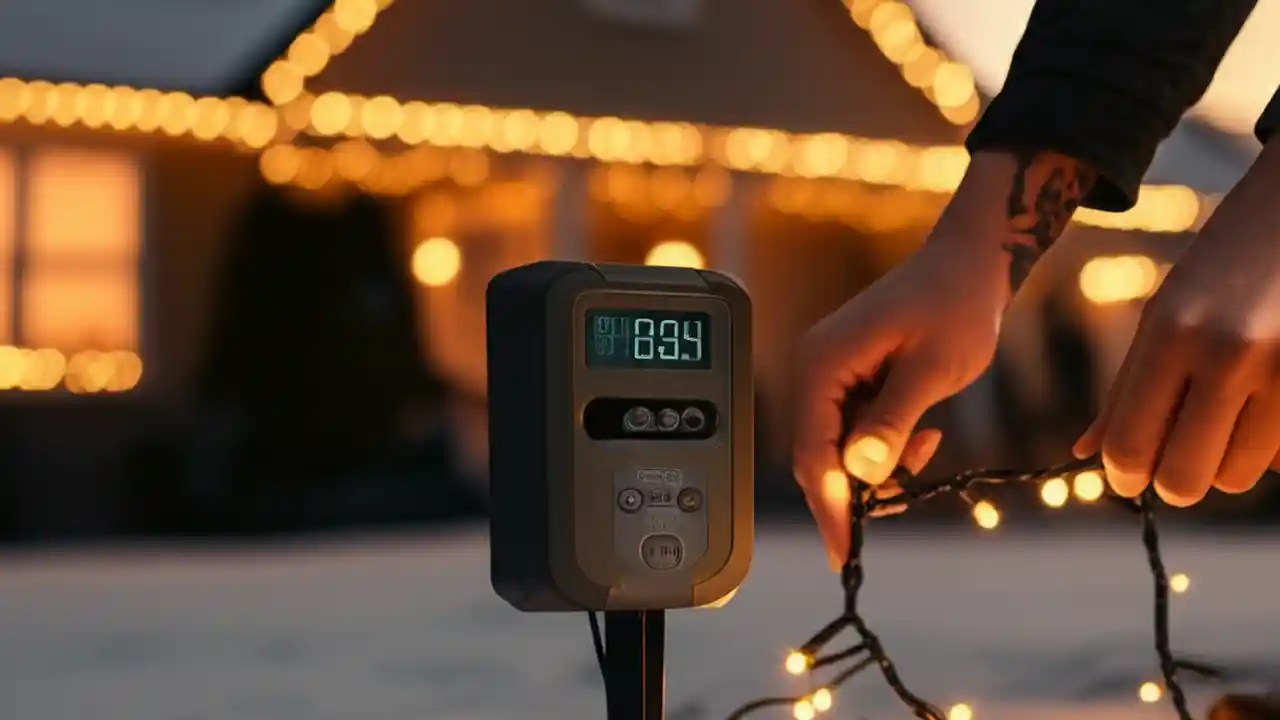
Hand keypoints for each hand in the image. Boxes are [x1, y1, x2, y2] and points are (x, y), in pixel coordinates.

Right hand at [793, 150, 1094, 566]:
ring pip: (837, 449)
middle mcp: (814, 368)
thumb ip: (893, 420)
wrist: (970, 265)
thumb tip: (861, 474)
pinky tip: (922, 434)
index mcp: (821, 363)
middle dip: (855, 491)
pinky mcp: (849, 378)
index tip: (845, 552)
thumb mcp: (933, 367)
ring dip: (877, 467)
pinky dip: (885, 447)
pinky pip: (854, 431)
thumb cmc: (956, 305)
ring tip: (926, 447)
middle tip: (898, 509)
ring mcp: (830, 373)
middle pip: (817, 455)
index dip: (830, 505)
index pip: (813, 451)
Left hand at [1074, 140, 1279, 504]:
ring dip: (1227, 461)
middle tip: (1180, 452)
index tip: (1129, 475)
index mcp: (1172, 332)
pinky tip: (1270, 401)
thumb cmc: (1228, 262)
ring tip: (1233, 412)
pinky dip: (1271, 446)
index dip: (1124, 475)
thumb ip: (1127, 387)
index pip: (1129, 445)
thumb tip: (1084, 453)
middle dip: (1175, 478)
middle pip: (1184, 479)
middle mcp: (1230, 353)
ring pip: (1239, 478)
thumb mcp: (1165, 311)